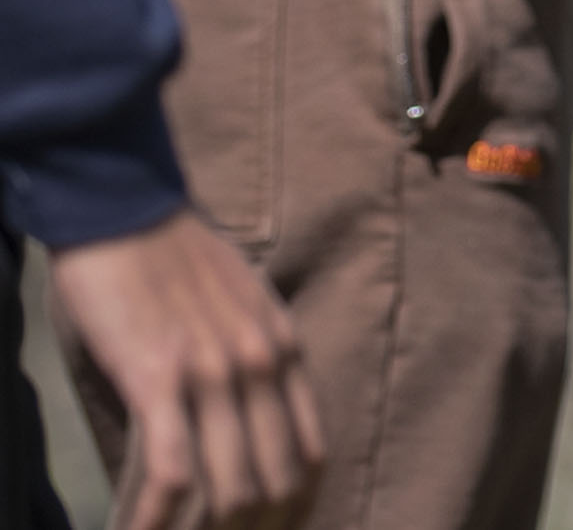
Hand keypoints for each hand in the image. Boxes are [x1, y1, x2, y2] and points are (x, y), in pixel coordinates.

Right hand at [50, 209, 320, 529]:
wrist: (127, 210)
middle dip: (252, 529)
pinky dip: (154, 520)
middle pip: (275, 482)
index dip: (293, 507)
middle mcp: (261, 364)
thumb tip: (249, 414)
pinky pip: (170, 471)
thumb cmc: (177, 256)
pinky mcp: (159, 378)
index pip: (309, 454)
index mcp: (284, 348)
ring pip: (230, 488)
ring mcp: (213, 373)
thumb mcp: (244, 302)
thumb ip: (253, 355)